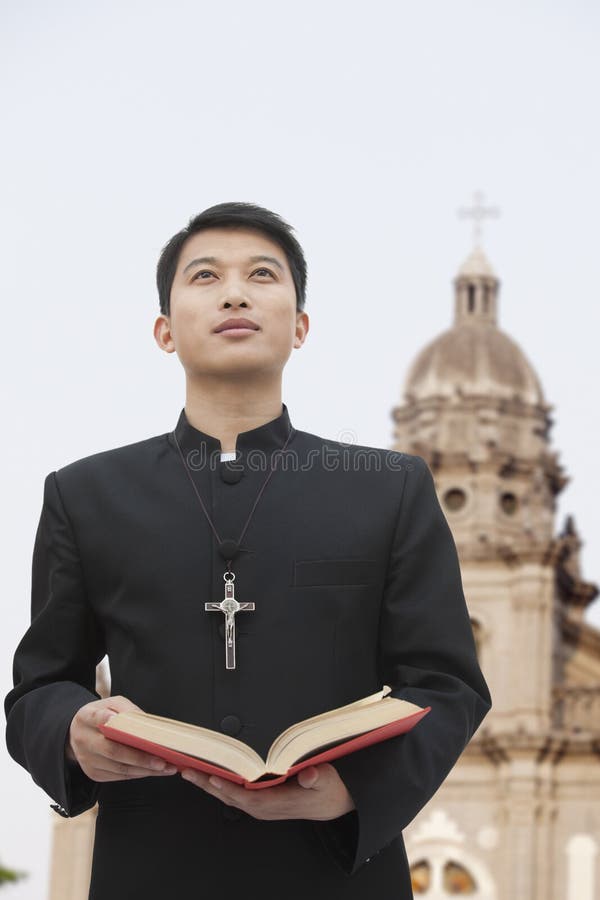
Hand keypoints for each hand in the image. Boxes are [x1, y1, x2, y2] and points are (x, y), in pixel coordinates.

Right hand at [67, 695, 177, 781]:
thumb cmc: (101, 715)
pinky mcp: (94, 773)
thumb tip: (147, 723)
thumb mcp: (111, 703)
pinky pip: (119, 776)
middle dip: (140, 758)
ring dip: (145, 770)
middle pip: (113, 750)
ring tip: (166, 767)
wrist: (80, 733)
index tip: (113, 718)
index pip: (95, 718)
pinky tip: (154, 770)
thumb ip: (127, 709)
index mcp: (86, 718)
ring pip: (119, 768)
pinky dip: (138, 774)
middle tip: (161, 761)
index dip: (104, 718)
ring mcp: (88, 760)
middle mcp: (84, 740)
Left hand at [180, 763, 355, 820]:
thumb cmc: (327, 791)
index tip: (213, 778)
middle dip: (207, 784)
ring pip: (229, 795)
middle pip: (230, 797)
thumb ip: (318, 778)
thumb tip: (308, 775)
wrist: (332, 804)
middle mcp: (264, 807)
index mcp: (276, 803)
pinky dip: (219, 784)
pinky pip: (234, 793)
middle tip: (187, 771)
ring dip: (208, 784)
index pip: (247, 798)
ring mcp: (260, 805)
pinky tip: (209, 776)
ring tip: (190, 771)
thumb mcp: (328, 781)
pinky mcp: (260, 801)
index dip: (229, 788)